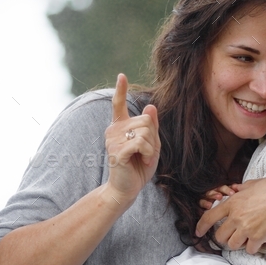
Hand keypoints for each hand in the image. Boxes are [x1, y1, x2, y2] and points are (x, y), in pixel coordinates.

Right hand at [104, 74, 160, 203]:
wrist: (128, 188)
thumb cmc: (139, 166)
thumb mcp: (151, 144)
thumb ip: (152, 126)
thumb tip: (151, 106)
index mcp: (120, 126)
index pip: (119, 104)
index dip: (120, 90)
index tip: (121, 76)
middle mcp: (113, 129)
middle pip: (145, 120)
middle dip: (152, 137)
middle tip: (146, 152)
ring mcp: (113, 139)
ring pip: (145, 131)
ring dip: (151, 147)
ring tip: (143, 157)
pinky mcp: (117, 150)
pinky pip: (141, 143)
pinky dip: (148, 153)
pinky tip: (142, 160)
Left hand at [195, 177, 265, 253]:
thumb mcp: (254, 184)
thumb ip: (242, 188)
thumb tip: (237, 188)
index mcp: (233, 202)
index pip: (209, 217)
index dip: (201, 226)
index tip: (198, 232)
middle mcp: (236, 216)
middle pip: (220, 236)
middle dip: (224, 237)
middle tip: (233, 235)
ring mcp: (246, 228)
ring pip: (232, 245)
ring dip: (238, 243)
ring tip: (247, 238)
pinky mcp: (258, 237)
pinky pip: (249, 249)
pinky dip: (253, 248)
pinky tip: (258, 241)